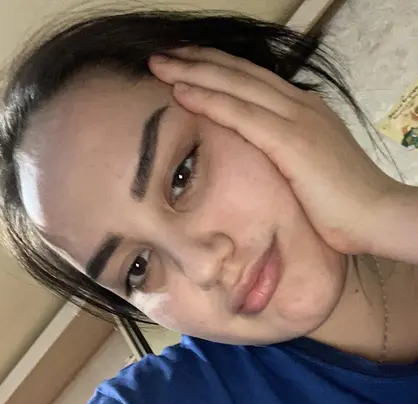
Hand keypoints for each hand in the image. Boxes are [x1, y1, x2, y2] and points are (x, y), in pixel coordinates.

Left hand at [149, 48, 417, 262]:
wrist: (376, 216)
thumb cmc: (344, 204)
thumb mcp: (310, 170)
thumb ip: (286, 157)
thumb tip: (262, 161)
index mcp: (303, 111)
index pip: (252, 81)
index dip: (216, 69)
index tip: (186, 66)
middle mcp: (299, 105)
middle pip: (239, 73)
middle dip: (197, 61)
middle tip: (162, 55)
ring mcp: (296, 119)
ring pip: (235, 85)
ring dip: (193, 72)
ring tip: (159, 65)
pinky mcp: (291, 140)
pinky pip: (240, 114)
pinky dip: (208, 100)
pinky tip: (181, 92)